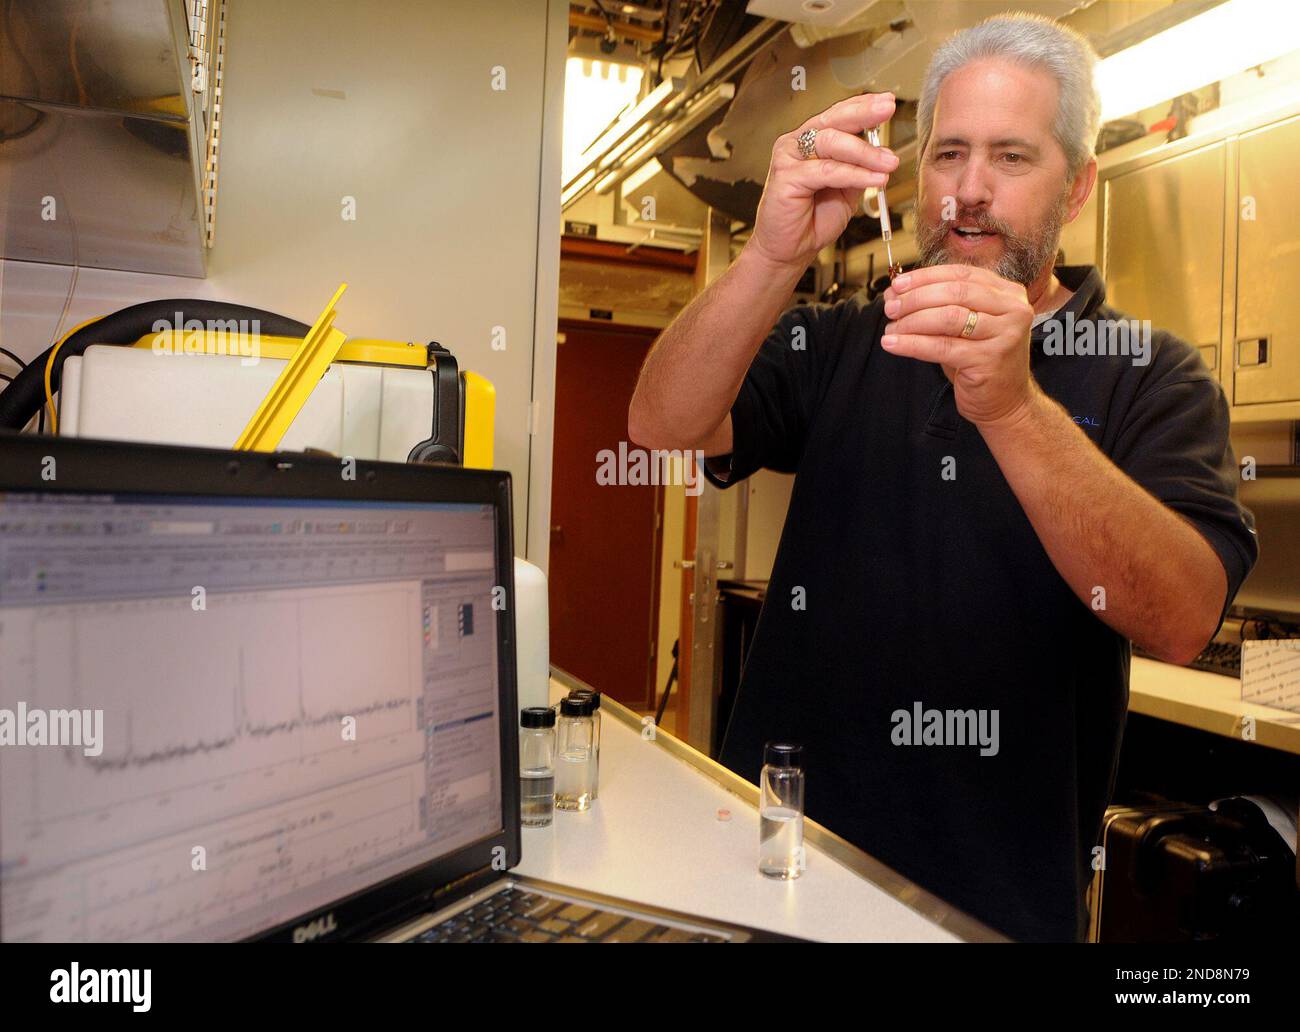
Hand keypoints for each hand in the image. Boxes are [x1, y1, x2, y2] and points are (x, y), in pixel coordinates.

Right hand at [746, 93, 898, 270]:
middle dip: (863, 114)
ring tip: (889, 162)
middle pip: (832, 120)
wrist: (790, 250)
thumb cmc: (812, 220)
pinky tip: (875, 180)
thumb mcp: (846, 190)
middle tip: (887, 110)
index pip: (838, 115)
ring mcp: (788, 158)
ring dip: (864, 152)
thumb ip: (859, 168)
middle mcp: (796, 144)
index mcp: (810, 141)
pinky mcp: (786, 178)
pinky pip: (826, 171)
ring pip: (830, 143)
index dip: (862, 106)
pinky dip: (854, 174)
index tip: (887, 103)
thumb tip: (884, 153)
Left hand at [879, 264, 1037, 429]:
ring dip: (912, 321)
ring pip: (948, 318)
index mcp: (1007, 293)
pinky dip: (913, 344)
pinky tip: (894, 344)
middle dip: (916, 298)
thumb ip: (938, 305)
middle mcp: (1013, 310)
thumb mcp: (963, 325)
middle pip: (955, 292)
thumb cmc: (980, 360)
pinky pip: (942, 347)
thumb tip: (896, 292)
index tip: (898, 284)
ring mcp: (1004, 334)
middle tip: (891, 308)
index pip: (961, 274)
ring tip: (891, 328)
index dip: (925, 277)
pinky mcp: (989, 360)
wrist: (1005, 401)